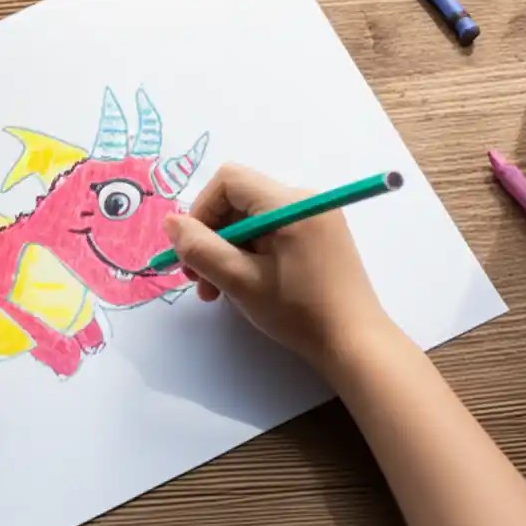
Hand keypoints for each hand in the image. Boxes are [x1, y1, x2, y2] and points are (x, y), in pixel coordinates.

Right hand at [162, 164, 392, 369]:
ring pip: (252, 220)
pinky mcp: (319, 236)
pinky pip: (271, 232)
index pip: (229, 181)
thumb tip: (171, 222)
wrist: (355, 343)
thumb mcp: (241, 282)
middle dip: (211, 237)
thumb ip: (200, 249)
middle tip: (198, 279)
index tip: (190, 249)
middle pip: (239, 200)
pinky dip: (250, 254)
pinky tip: (243, 285)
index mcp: (289, 203)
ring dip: (227, 251)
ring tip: (216, 291)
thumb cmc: (299, 312)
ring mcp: (315, 217)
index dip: (201, 210)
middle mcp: (305, 200)